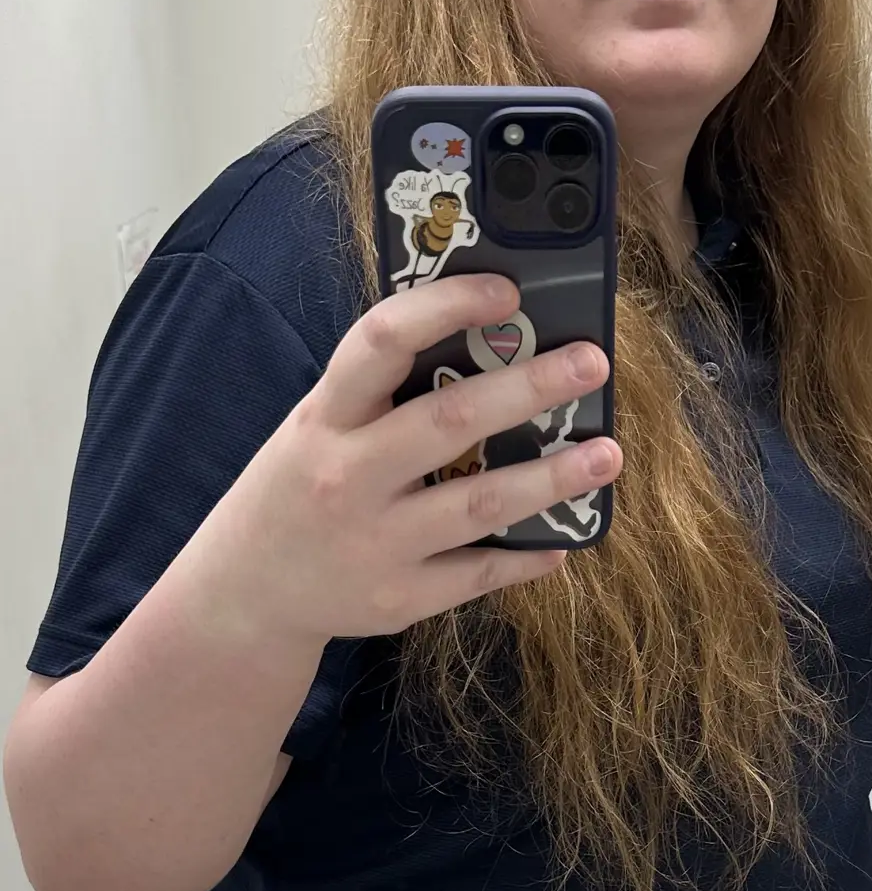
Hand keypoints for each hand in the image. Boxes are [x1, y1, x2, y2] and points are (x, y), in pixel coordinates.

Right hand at [195, 273, 621, 645]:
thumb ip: (383, 391)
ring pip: (480, 503)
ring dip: (552, 478)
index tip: (507, 291)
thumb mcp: (319, 426)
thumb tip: (488, 338)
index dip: (446, 307)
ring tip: (607, 454)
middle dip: (529, 388)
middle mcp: (347, 477)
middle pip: (449, 421)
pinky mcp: (399, 599)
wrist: (246, 593)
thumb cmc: (299, 487)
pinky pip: (479, 573)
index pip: (381, 341)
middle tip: (592, 363)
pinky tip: (566, 539)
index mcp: (326, 417)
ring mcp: (374, 543)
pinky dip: (529, 557)